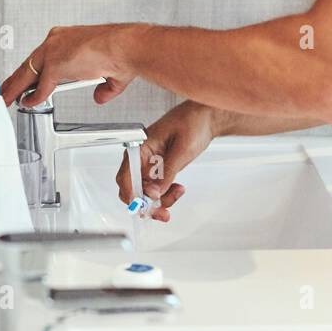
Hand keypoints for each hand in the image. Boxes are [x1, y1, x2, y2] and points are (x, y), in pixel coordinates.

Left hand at [0, 23, 140, 107]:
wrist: (124, 47)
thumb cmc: (120, 51)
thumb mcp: (109, 70)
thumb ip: (102, 86)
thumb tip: (99, 97)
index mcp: (67, 38)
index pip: (42, 56)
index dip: (33, 71)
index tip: (29, 80)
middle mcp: (56, 41)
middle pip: (29, 63)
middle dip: (16, 79)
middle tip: (6, 89)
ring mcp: (53, 52)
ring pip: (27, 73)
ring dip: (15, 88)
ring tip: (6, 98)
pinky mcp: (55, 65)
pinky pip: (40, 87)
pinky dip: (33, 97)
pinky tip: (28, 103)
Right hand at [115, 100, 216, 221]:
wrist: (205, 118)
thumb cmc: (192, 122)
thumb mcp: (181, 149)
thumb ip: (166, 172)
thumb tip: (154, 193)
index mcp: (140, 147)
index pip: (126, 175)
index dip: (132, 193)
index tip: (144, 205)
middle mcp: (141, 157)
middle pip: (133, 188)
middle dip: (146, 203)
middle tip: (162, 212)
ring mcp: (150, 164)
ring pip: (146, 192)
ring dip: (160, 200)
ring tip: (177, 193)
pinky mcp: (159, 169)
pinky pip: (157, 188)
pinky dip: (166, 194)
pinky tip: (177, 189)